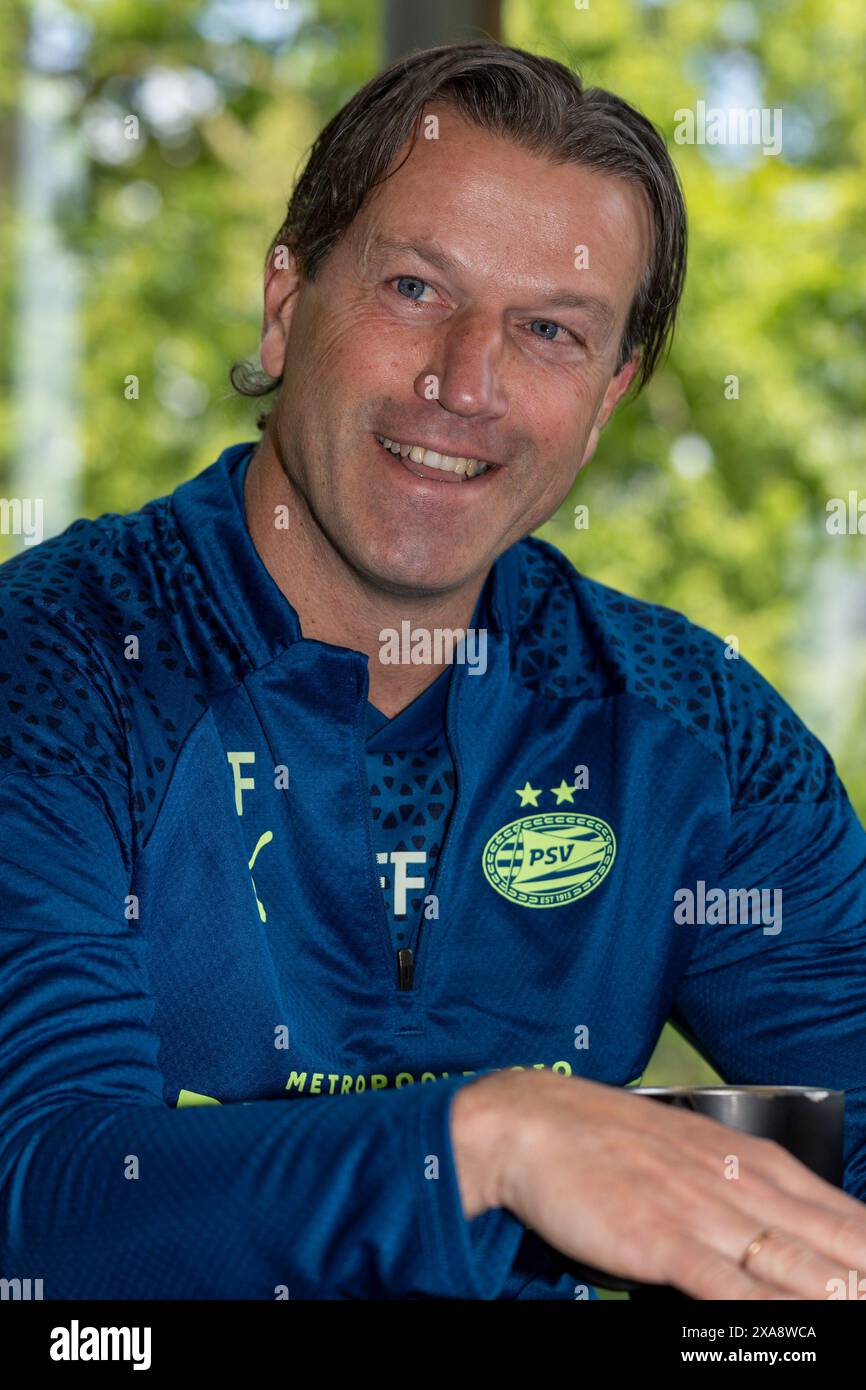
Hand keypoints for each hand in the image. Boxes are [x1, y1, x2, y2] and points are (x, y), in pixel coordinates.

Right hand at [451, 1068, 865, 1298]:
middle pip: (831, 1244)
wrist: (534, 1122)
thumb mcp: (694, 1148)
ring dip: (835, 1291)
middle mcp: (739, 1185)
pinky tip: (788, 1326)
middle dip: (864, 1271)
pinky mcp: (661, 1242)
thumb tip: (792, 1228)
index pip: (842, 1214)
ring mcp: (702, 1214)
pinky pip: (723, 1287)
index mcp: (753, 1160)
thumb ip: (745, 1184)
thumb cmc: (610, 1139)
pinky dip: (761, 1310)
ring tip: (863, 1305)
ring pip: (791, 1267)